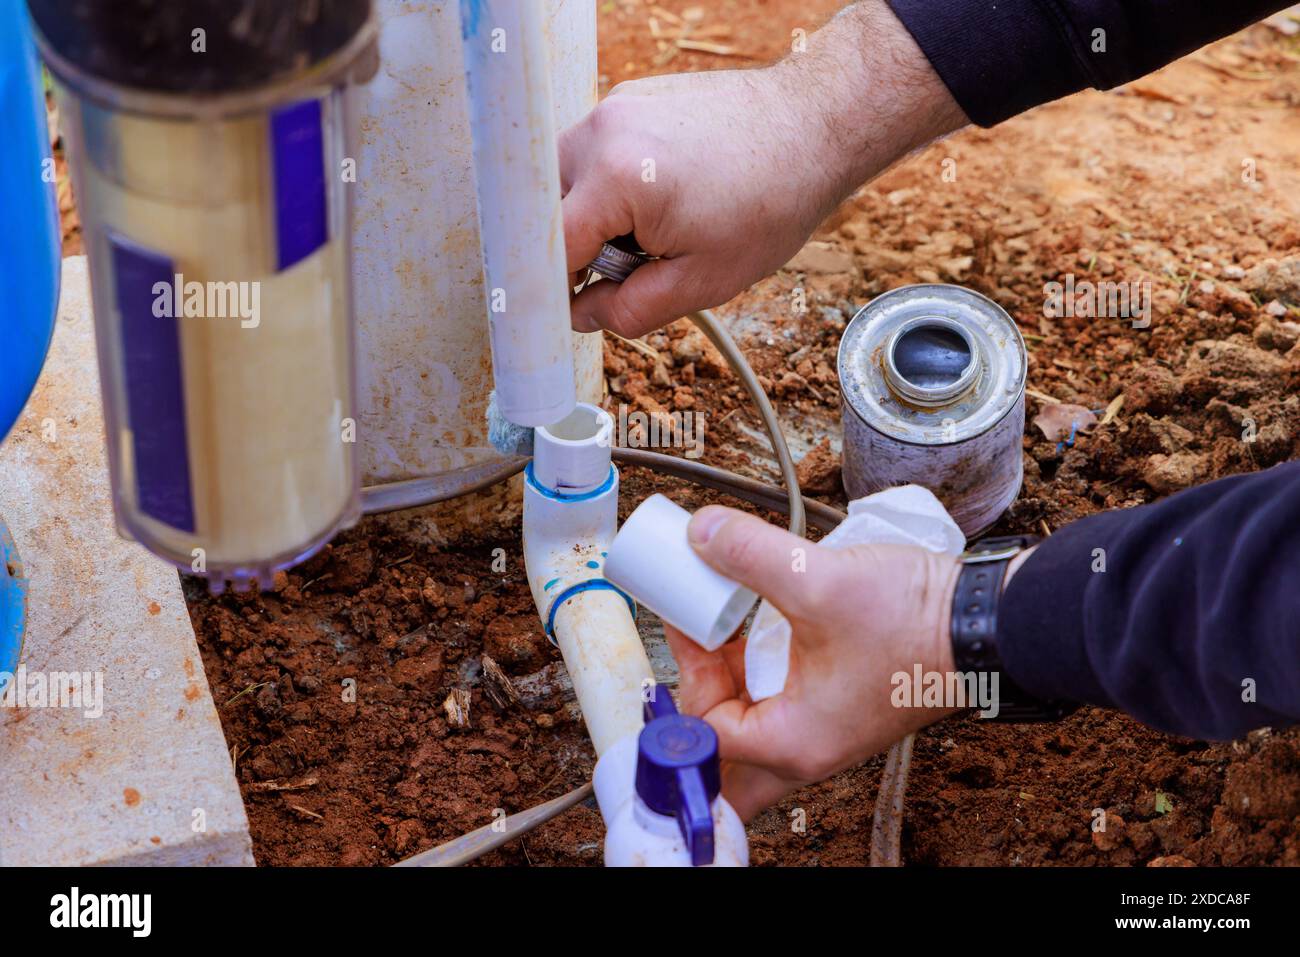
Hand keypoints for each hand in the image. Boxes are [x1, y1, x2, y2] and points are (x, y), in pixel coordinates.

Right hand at [559, 1, 966, 337]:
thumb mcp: (702, 282)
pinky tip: (663, 196)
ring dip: (593, 216)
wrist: (813, 129)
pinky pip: (594, 155)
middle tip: (636, 266)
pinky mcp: (626, 98)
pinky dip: (611, 185)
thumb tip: (583, 316)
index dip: (556, 288)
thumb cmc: (770, 203)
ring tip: (654, 229)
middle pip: (550, 212)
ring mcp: (611, 107)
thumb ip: (630, 309)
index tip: (571, 309)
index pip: (550, 248)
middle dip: (579, 250)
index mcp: (615, 179)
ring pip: (567, 181)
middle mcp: (600, 132)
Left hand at [665, 505, 962, 819]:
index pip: (703, 731)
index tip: (684, 618)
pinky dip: (757, 662)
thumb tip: (701, 534)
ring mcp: (822, 727)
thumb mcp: (819, 581)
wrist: (987, 623)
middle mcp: (804, 746)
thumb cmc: (917, 625)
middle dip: (701, 683)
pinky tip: (757, 618)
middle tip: (694, 628)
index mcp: (792, 741)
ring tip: (722, 610)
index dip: (685, 670)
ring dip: (727, 667)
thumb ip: (750, 555)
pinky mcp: (836, 702)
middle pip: (721, 736)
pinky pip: (778, 695)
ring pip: (748, 713)